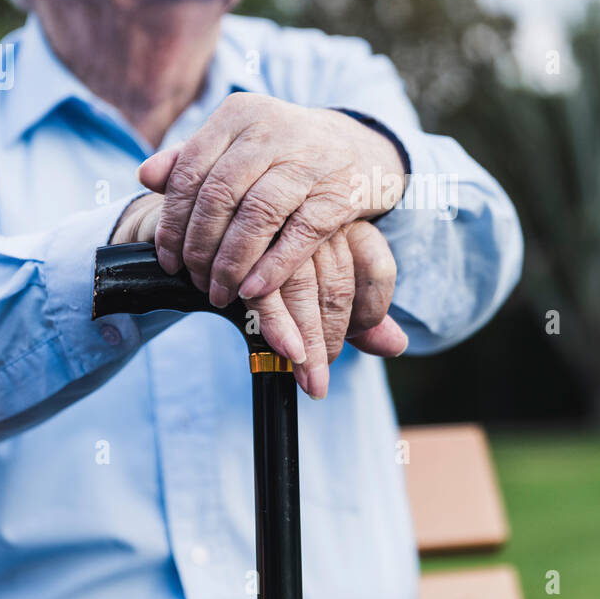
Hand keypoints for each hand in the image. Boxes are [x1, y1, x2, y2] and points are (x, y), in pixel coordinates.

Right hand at [111, 195, 407, 396]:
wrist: (202, 220)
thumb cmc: (271, 260)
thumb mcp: (323, 285)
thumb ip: (361, 315)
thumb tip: (397, 346)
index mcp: (344, 220)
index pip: (378, 267)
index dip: (371, 313)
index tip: (355, 341)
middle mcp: (315, 218)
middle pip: (339, 286)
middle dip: (330, 341)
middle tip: (318, 380)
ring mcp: (280, 227)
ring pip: (304, 289)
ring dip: (303, 339)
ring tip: (301, 370)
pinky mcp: (242, 242)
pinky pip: (265, 290)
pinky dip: (273, 325)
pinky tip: (281, 346)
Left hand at [136, 92, 405, 307]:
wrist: (361, 148)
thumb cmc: (286, 153)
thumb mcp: (239, 144)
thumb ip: (192, 158)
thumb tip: (145, 176)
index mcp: (239, 115)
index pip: (190, 171)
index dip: (173, 221)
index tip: (167, 260)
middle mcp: (273, 131)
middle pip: (220, 195)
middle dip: (200, 247)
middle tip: (194, 281)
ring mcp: (311, 160)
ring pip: (258, 215)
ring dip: (232, 262)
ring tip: (219, 292)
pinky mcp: (341, 192)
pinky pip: (301, 234)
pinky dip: (273, 266)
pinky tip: (253, 290)